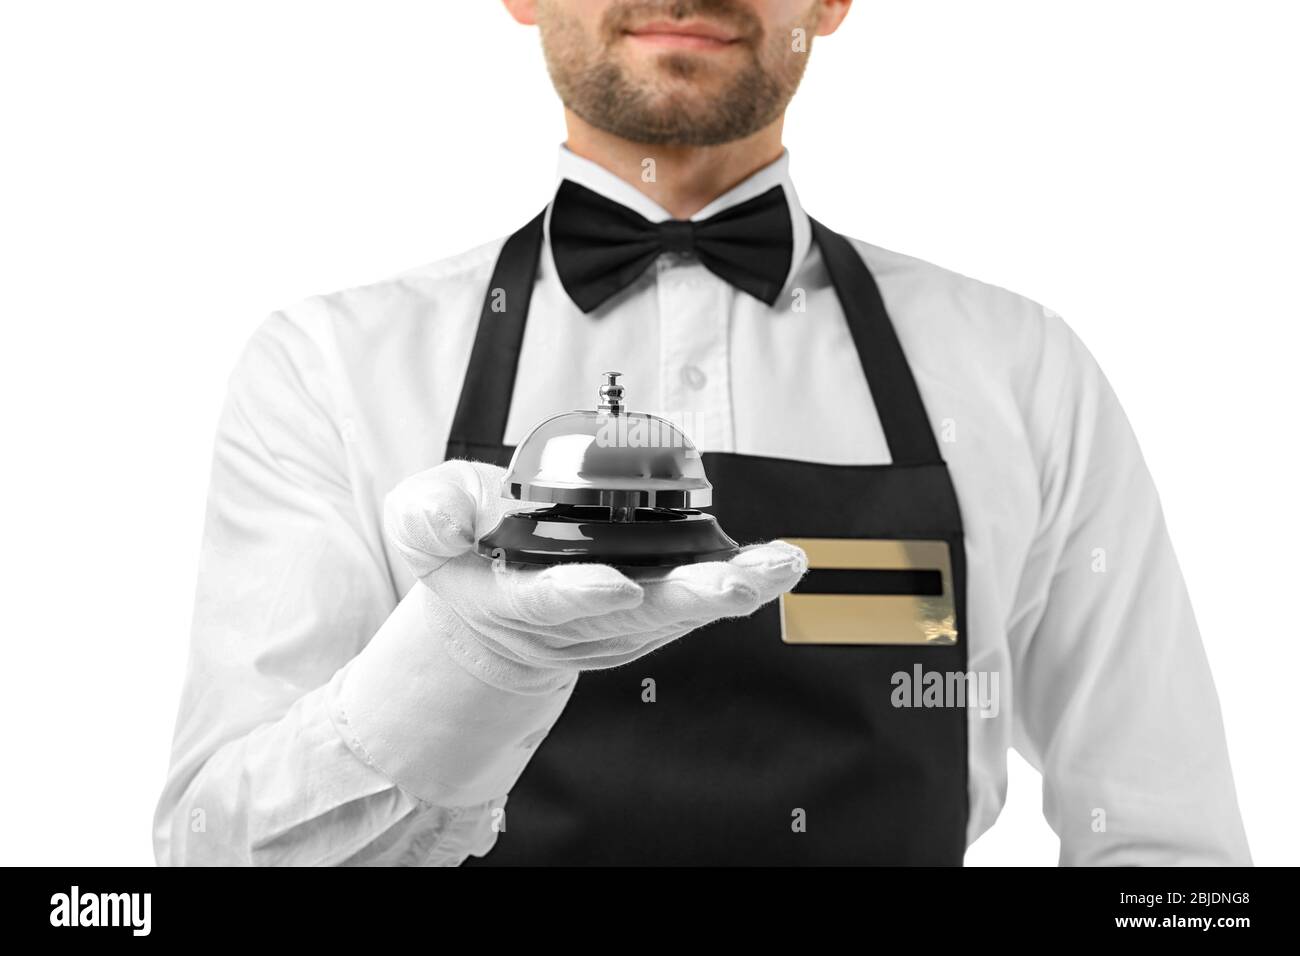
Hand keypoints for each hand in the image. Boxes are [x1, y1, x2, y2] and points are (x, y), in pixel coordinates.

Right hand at [385, 460, 806, 694]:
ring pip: (681, 610)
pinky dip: (742, 582)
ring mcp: (621, 623)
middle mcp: (579, 620)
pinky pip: (699, 601)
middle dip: (688, 599)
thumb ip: (429, 514)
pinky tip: (779, 562)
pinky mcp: (652, 615)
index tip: (614, 585)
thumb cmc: (466, 553)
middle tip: (732, 583)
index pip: (548, 602)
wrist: (493, 607)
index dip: (580, 595)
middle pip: (638, 614)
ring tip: (780, 564)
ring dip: (733, 590)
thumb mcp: (426, 521)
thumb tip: (442, 521)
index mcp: (517, 599)